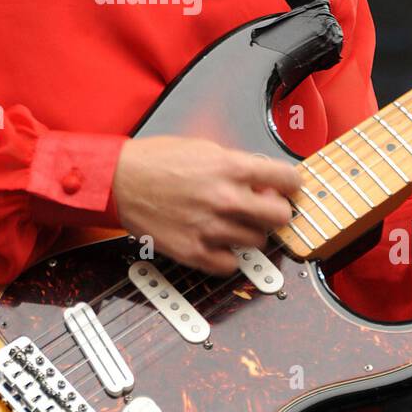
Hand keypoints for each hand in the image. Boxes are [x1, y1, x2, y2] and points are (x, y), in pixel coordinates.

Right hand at [111, 135, 302, 275]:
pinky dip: (227, 255)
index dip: (292, 184)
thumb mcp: (203, 147)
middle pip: (281, 216)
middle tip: (263, 208)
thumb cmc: (156, 161)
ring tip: (231, 223)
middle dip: (275, 211)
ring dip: (249, 232)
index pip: (288, 179)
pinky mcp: (194, 252)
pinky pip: (231, 265)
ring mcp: (211, 228)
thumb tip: (266, 178)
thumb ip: (238, 163)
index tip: (288, 188)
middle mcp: (225, 199)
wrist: (119, 181)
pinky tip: (217, 241)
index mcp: (230, 167)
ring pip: (258, 242)